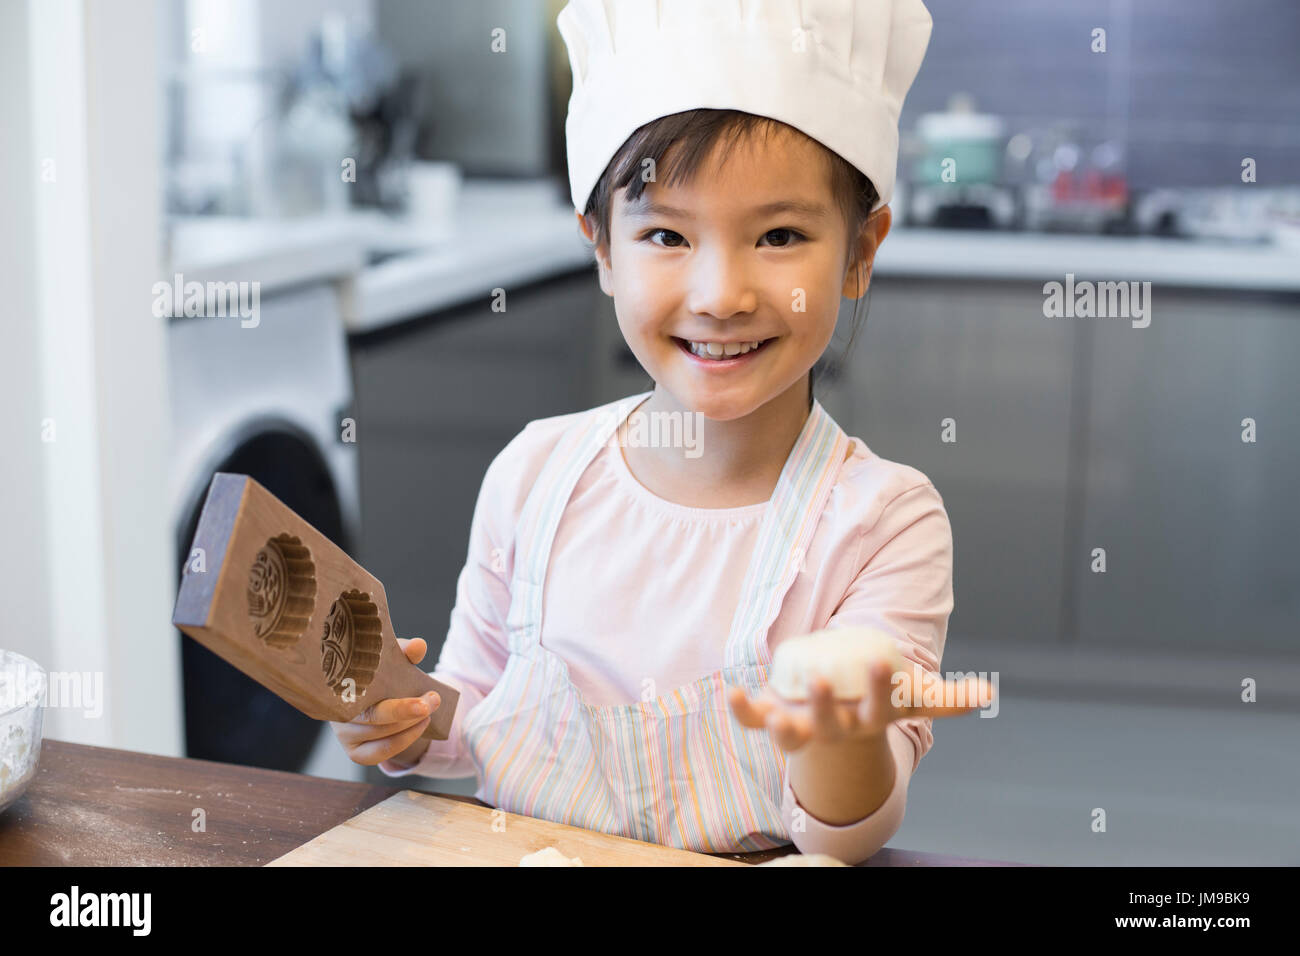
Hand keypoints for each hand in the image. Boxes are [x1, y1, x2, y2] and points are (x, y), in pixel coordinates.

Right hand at [329, 637, 440, 765]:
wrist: (380, 698)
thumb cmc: (383, 675)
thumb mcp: (394, 660)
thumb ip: (405, 651)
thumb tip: (418, 646)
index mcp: (340, 686)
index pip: (362, 696)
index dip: (392, 701)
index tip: (422, 701)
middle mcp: (338, 713)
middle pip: (372, 719)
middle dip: (407, 712)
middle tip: (432, 701)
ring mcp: (344, 736)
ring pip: (380, 736)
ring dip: (410, 726)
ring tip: (429, 711)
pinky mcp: (355, 753)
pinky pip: (380, 753)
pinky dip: (404, 741)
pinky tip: (420, 726)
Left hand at [728, 659, 994, 751]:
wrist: (842, 729)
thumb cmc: (877, 705)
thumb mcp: (912, 700)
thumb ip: (947, 697)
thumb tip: (986, 694)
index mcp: (868, 720)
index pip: (876, 706)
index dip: (877, 688)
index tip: (877, 663)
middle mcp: (833, 729)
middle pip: (828, 723)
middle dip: (824, 705)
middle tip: (820, 683)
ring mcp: (801, 727)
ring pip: (787, 732)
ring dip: (774, 723)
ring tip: (764, 708)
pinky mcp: (774, 719)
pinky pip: (755, 719)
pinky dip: (743, 710)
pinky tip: (733, 692)